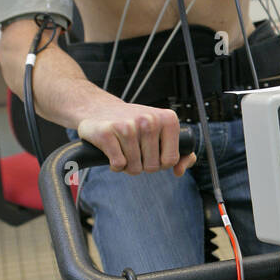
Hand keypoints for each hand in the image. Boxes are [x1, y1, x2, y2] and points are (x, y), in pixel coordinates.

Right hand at [77, 100, 195, 176]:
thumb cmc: (134, 124)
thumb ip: (179, 152)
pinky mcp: (107, 133)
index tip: (152, 153)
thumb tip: (179, 171)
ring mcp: (128, 126)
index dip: (160, 163)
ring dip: (128, 166)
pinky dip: (115, 165)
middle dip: (143, 165)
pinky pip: (118, 164)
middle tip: (135, 151)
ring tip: (124, 150)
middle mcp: (149, 120)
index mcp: (168, 119)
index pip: (171, 160)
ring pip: (134, 168)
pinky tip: (113, 152)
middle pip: (152, 167)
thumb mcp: (161, 131)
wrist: (100, 109)